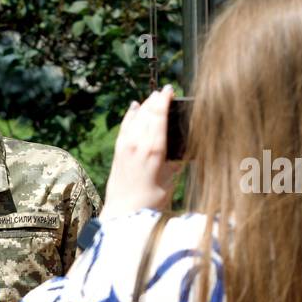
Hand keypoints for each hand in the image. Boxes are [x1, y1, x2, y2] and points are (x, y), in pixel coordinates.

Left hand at [102, 84, 176, 218]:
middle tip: (164, 91)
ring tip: (153, 96)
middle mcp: (138, 144)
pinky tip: (134, 107)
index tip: (170, 89)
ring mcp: (125, 146)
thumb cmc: (151, 200)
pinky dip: (130, 115)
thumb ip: (176, 162)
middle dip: (156, 100)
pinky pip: (125, 126)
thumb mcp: (170, 179)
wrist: (124, 212)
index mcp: (154, 149)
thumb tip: (184, 150)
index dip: (164, 99)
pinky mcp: (118, 152)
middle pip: (147, 113)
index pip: (159, 115)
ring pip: (136, 117)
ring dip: (145, 105)